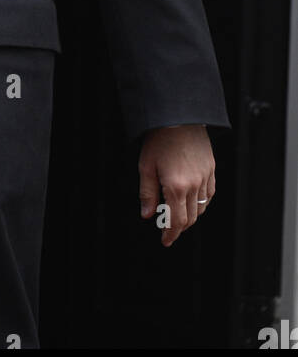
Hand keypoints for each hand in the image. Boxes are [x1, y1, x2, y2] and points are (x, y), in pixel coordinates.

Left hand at [139, 124, 215, 246]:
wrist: (179, 116)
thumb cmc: (159, 139)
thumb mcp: (146, 166)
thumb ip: (147, 193)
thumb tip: (147, 215)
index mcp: (176, 187)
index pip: (176, 221)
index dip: (171, 234)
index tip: (165, 241)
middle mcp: (194, 185)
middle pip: (190, 218)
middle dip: (179, 228)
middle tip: (169, 231)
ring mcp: (205, 177)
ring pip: (202, 208)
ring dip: (191, 216)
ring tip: (178, 216)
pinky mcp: (211, 169)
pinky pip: (210, 194)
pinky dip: (202, 203)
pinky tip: (192, 201)